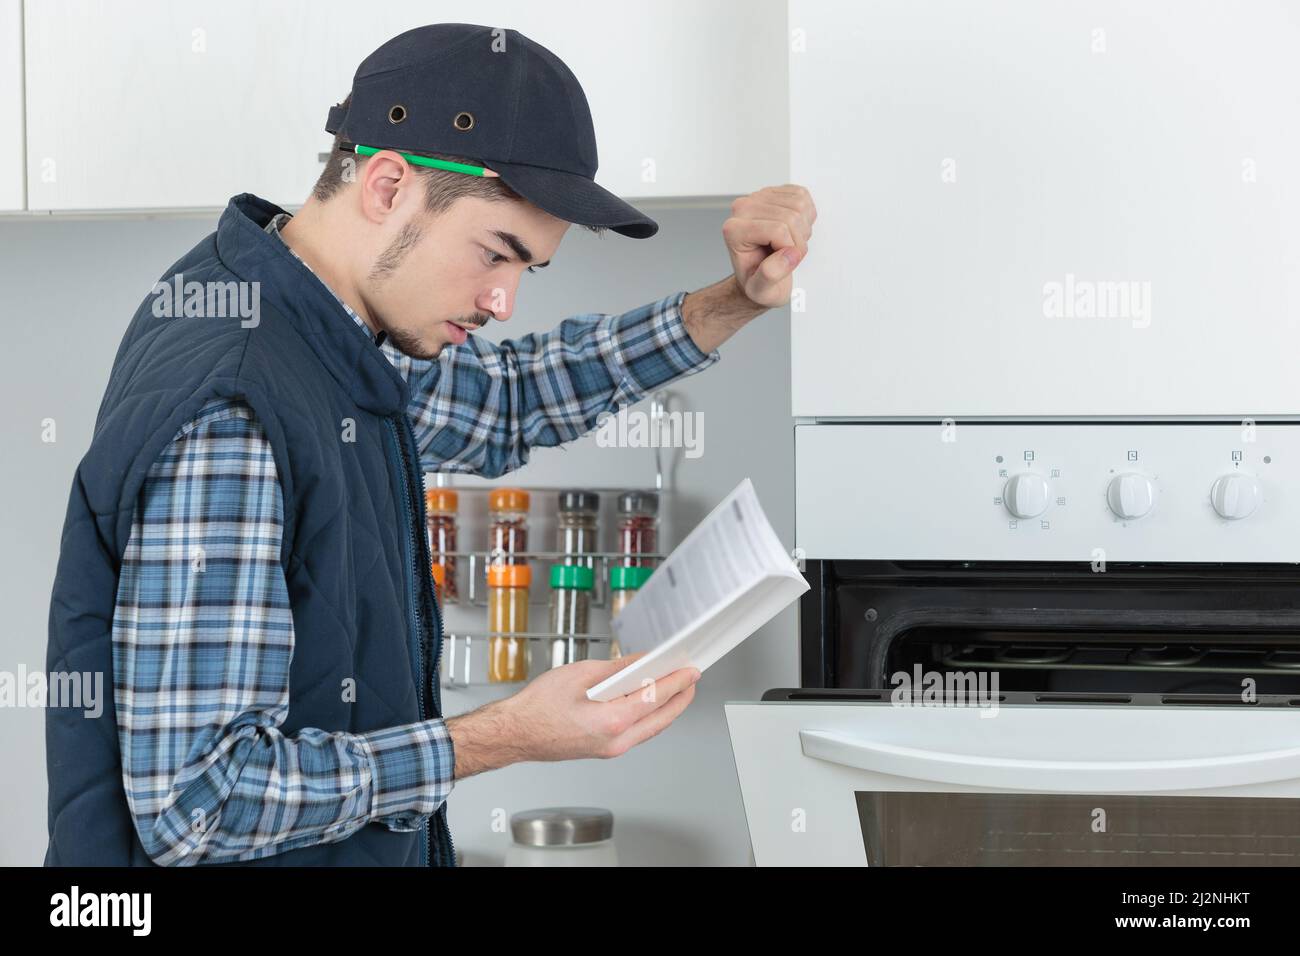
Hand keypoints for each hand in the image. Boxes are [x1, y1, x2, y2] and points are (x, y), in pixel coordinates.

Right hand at [446, 654, 700, 776]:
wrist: (516, 733)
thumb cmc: (537, 708)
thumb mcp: (580, 674)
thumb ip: (617, 668)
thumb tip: (642, 661)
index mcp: (611, 721)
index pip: (656, 698)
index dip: (678, 682)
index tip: (691, 670)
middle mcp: (616, 742)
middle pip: (661, 718)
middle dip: (681, 697)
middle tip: (692, 678)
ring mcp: (612, 749)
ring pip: (652, 728)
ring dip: (667, 708)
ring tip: (677, 688)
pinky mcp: (605, 750)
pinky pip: (638, 733)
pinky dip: (650, 716)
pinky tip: (651, 702)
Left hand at [723, 184, 816, 309]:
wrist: (758, 274)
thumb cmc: (757, 281)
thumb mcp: (761, 292)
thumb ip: (770, 276)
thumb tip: (789, 255)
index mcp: (734, 230)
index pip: (778, 230)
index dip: (790, 249)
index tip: (782, 263)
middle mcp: (743, 209)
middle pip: (791, 216)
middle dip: (798, 240)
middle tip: (787, 254)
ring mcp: (758, 197)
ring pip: (799, 205)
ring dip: (803, 228)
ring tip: (789, 243)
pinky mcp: (774, 192)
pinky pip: (802, 196)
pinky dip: (806, 215)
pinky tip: (793, 229)